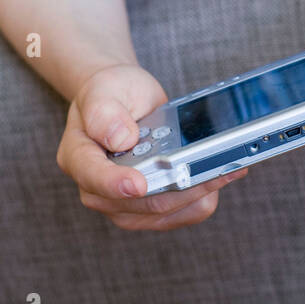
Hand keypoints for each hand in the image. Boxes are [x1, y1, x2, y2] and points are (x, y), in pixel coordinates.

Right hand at [56, 62, 247, 229]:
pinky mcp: (149, 209)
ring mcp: (124, 204)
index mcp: (78, 159)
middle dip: (178, 186)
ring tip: (226, 167)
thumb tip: (121, 138)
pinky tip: (220, 175)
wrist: (123, 101)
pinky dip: (202, 197)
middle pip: (140, 201)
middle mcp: (98, 190)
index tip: (139, 183)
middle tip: (210, 166)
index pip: (95, 178)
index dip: (116, 184)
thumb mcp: (103, 89)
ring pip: (165, 212)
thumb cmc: (110, 93)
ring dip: (197, 193)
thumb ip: (105, 113)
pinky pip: (179, 214)